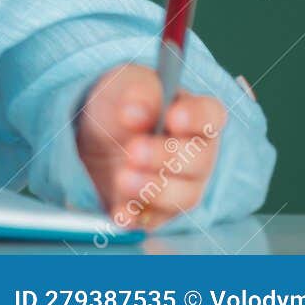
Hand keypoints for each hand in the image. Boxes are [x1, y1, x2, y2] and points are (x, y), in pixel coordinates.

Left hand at [75, 62, 224, 230]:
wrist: (93, 134)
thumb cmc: (120, 103)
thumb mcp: (124, 84)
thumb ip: (136, 92)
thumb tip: (136, 111)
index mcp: (193, 114)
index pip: (211, 116)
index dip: (198, 118)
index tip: (173, 117)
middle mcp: (196, 154)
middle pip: (199, 161)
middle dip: (167, 157)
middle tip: (134, 150)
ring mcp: (179, 185)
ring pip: (183, 196)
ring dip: (155, 190)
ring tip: (123, 178)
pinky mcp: (155, 210)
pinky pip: (153, 220)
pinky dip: (137, 217)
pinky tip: (121, 211)